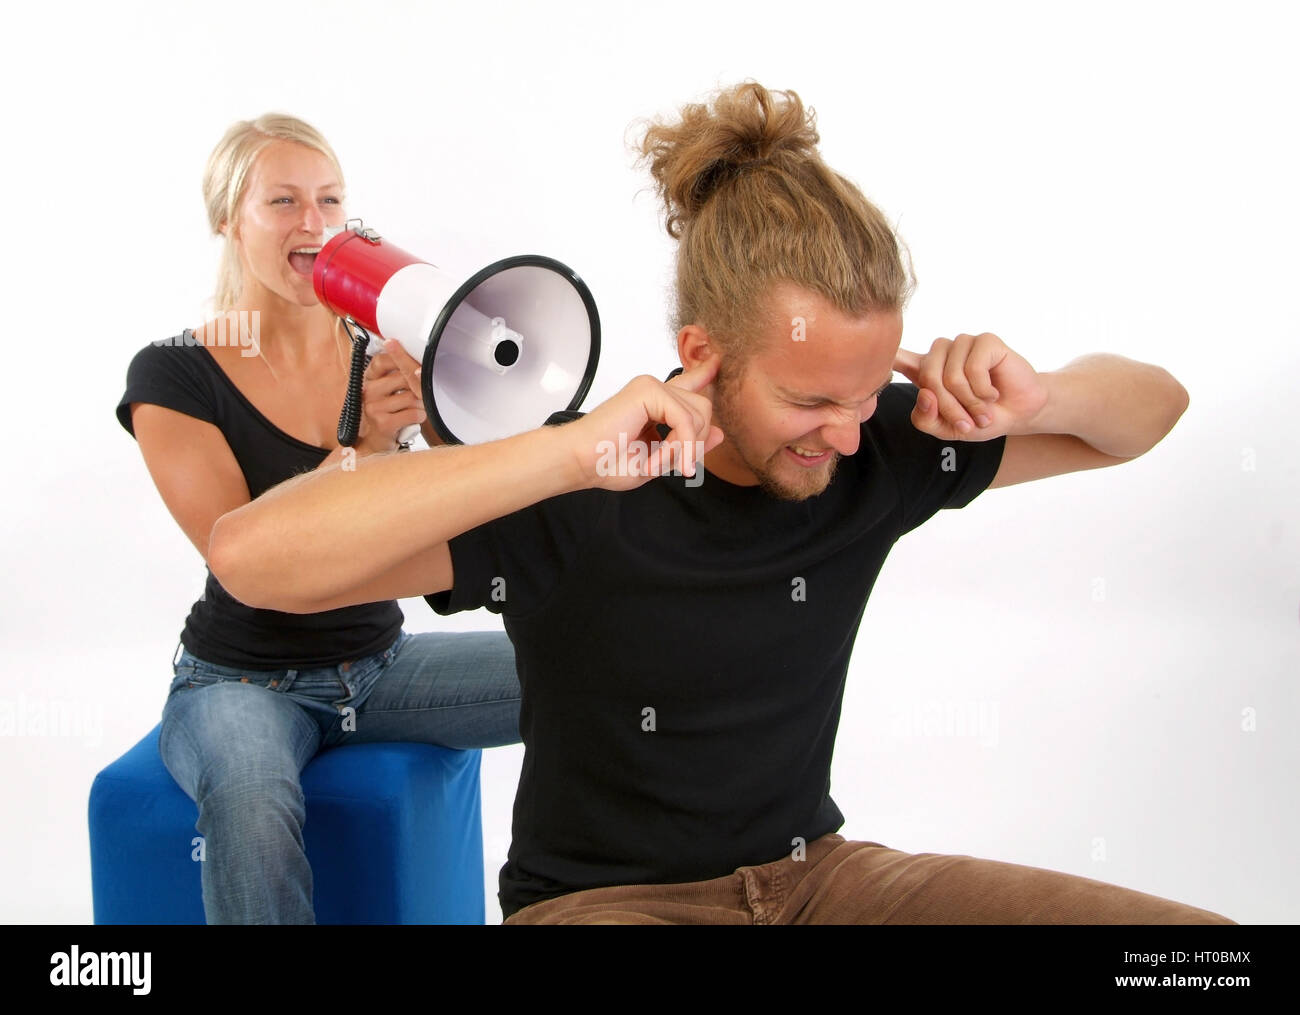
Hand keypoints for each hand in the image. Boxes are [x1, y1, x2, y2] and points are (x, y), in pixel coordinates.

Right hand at [355, 339, 426, 453]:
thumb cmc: (386, 413)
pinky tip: (413, 420)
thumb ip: (395, 374)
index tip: (412, 364)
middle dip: (417, 387)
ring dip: (420, 404)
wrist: (374, 443)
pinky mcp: (383, 423)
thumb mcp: (385, 391)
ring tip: (414, 409)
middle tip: (417, 395)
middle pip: (404, 377)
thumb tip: (416, 360)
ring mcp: (374, 407)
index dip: (400, 358)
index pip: (382, 360)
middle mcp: (368, 391)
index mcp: (368, 379)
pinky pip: (414, 413)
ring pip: (412, 397)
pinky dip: (419, 417)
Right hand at [568, 355, 725, 490]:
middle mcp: (655, 390)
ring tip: (656, 465)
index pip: (689, 384)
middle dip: (696, 442)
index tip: (717, 361)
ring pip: (698, 415)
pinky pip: (684, 420)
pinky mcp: (648, 391)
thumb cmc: (608, 462)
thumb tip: (721, 433)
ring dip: (683, 448)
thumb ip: (690, 445)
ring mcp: (651, 387)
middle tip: (675, 467)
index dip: (706, 373)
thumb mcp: (661, 459)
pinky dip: (676, 445)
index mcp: (656, 403)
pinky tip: (655, 461)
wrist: (580, 462)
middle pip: (703, 408)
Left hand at [893, 333, 1047, 440]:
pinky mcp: (984, 340)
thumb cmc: (980, 418)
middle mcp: (940, 353)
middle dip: (949, 408)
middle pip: (929, 379)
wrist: (1019, 413)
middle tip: (968, 423)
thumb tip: (925, 394)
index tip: (861, 352)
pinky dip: (984, 390)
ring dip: (969, 402)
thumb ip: (926, 419)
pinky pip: (974, 368)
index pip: (897, 359)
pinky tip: (994, 393)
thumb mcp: (947, 428)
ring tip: (983, 411)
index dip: (883, 355)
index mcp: (924, 370)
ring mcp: (962, 344)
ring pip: (951, 375)